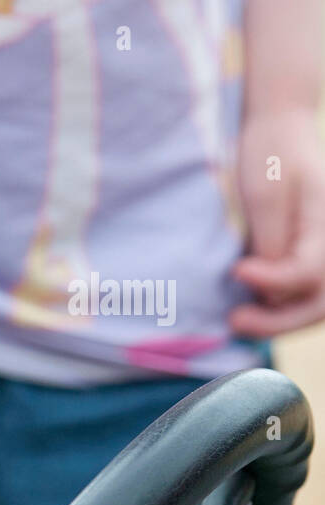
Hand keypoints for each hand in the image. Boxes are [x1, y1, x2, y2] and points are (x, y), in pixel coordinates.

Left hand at [231, 109, 324, 336]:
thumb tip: (269, 288)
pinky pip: (303, 296)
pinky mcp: (309, 259)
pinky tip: (247, 309)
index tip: (238, 271)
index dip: (273, 279)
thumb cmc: (271, 156)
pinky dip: (279, 310)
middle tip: (235, 320)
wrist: (281, 135)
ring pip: (315, 305)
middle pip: (321, 302)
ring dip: (278, 321)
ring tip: (238, 318)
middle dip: (278, 321)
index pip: (308, 271)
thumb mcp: (265, 192)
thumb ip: (271, 239)